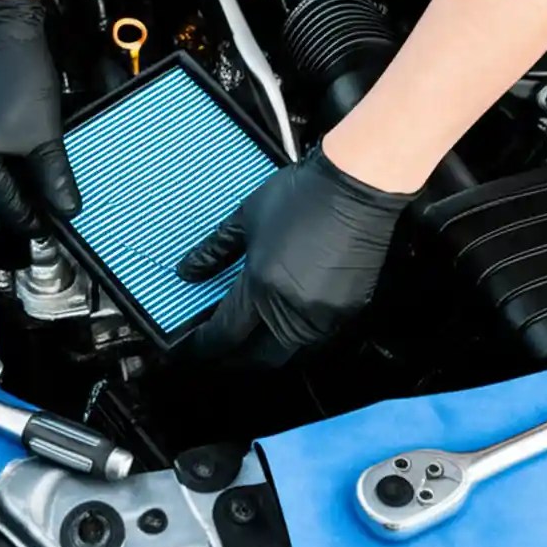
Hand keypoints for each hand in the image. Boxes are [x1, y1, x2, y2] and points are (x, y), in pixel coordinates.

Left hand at [176, 147, 412, 362]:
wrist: (358, 186)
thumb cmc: (305, 195)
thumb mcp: (246, 218)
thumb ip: (214, 251)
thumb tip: (188, 271)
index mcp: (262, 288)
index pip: (225, 335)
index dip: (205, 346)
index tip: (194, 347)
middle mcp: (293, 310)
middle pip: (258, 358)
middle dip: (235, 359)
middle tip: (219, 350)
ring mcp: (324, 314)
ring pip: (289, 352)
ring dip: (266, 349)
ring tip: (250, 335)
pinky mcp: (348, 310)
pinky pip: (315, 337)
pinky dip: (295, 335)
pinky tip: (284, 318)